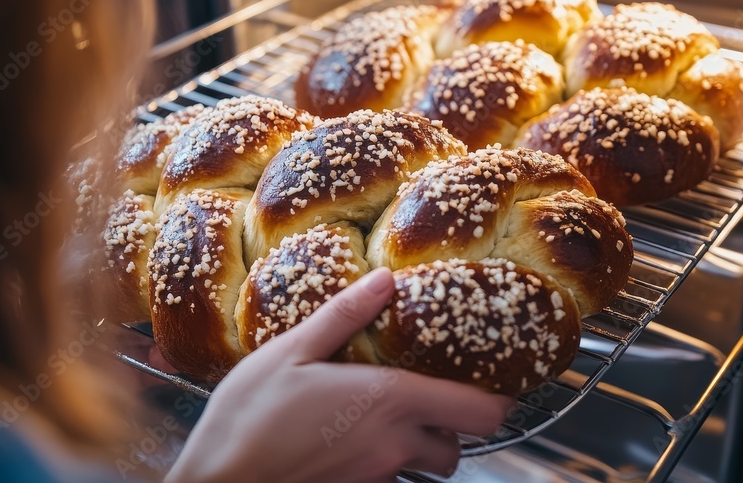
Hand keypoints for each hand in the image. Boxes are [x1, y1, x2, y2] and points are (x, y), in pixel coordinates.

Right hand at [166, 267, 513, 482]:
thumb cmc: (247, 420)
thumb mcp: (291, 352)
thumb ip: (344, 316)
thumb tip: (385, 280)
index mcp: (390, 402)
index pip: (481, 413)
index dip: (496, 402)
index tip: (489, 385)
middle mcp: (394, 446)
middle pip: (457, 449)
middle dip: (450, 429)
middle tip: (424, 400)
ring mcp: (376, 477)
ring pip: (423, 470)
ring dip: (418, 449)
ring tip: (381, 421)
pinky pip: (388, 481)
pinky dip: (382, 465)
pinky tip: (348, 443)